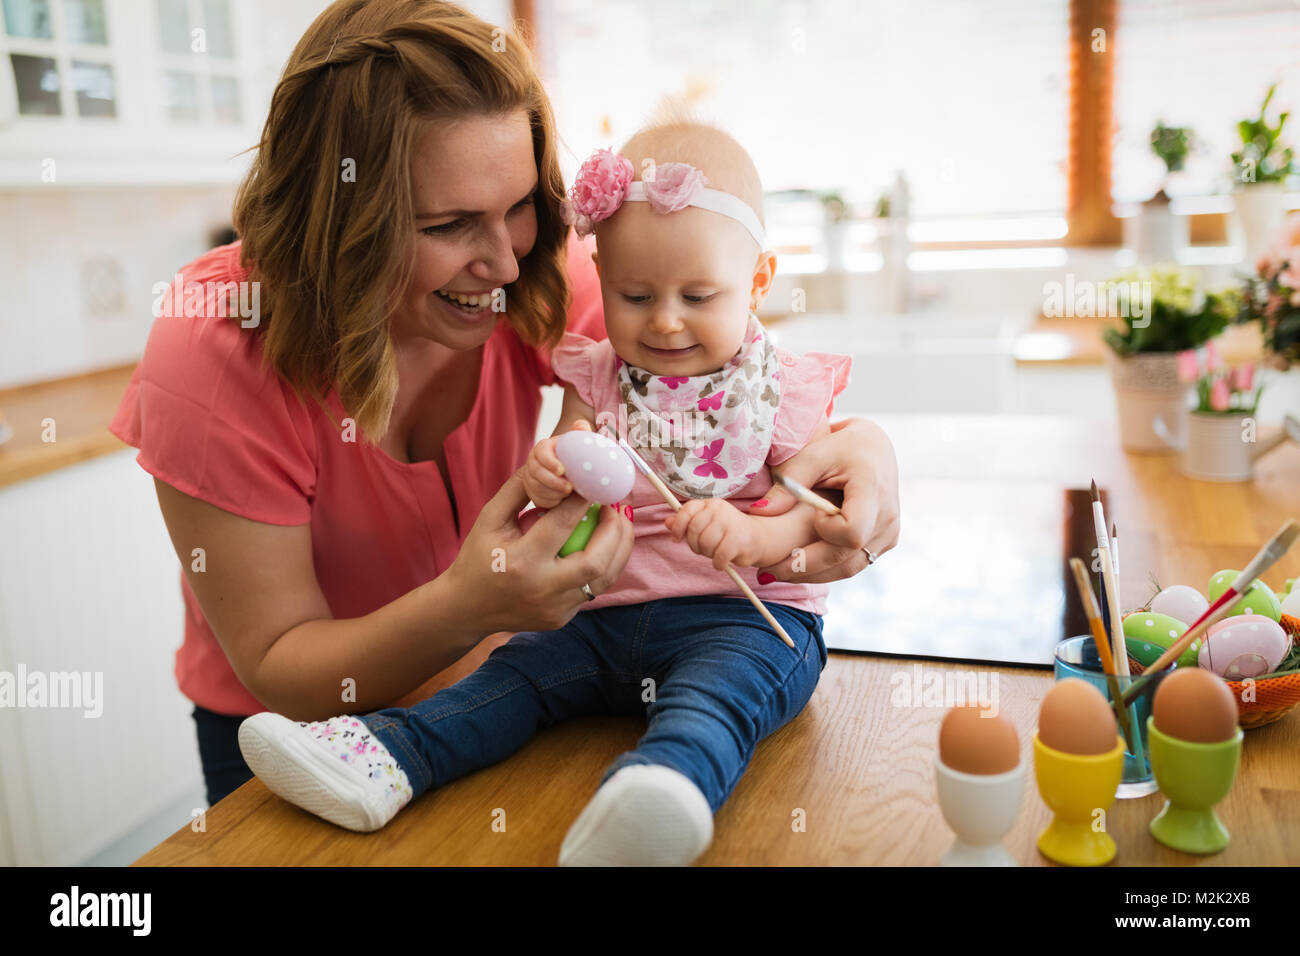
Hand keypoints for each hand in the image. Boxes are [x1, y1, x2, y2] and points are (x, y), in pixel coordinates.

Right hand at [447, 461, 633, 633]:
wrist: (466, 609)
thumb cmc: (477, 557)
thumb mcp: (489, 519)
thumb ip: (518, 490)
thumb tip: (553, 466)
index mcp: (521, 561)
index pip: (562, 524)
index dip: (584, 499)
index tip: (597, 481)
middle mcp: (542, 589)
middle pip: (595, 560)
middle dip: (614, 530)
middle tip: (616, 506)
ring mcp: (555, 609)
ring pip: (603, 579)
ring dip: (619, 549)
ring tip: (621, 523)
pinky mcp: (561, 619)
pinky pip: (592, 590)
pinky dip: (605, 566)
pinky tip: (608, 546)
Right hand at [523, 419, 592, 508]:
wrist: (572, 474)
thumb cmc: (576, 457)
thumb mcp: (579, 444)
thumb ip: (581, 433)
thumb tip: (581, 425)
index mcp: (544, 447)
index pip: (541, 452)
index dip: (550, 461)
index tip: (562, 470)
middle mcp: (534, 461)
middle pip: (535, 471)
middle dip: (552, 481)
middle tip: (569, 488)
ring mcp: (531, 477)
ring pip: (535, 486)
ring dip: (552, 492)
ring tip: (568, 495)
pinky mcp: (533, 492)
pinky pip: (537, 498)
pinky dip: (550, 501)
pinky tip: (561, 500)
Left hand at [663, 498, 759, 570]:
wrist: (760, 539)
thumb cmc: (729, 532)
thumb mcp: (708, 524)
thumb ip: (687, 523)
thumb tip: (667, 522)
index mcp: (711, 504)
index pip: (687, 510)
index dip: (678, 526)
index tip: (675, 539)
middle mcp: (720, 510)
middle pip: (693, 530)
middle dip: (695, 545)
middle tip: (704, 549)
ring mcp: (730, 523)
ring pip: (705, 545)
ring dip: (708, 554)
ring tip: (717, 552)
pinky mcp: (738, 540)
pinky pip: (718, 557)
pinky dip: (718, 564)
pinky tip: (723, 562)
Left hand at [748, 417, 899, 583]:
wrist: (874, 448)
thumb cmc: (840, 447)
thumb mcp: (813, 455)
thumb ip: (788, 483)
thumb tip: (759, 512)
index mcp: (873, 490)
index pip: (853, 532)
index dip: (828, 531)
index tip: (813, 515)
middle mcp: (887, 517)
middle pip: (846, 558)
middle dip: (804, 567)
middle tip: (766, 571)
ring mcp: (889, 533)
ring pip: (849, 568)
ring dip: (811, 574)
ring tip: (776, 572)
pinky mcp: (884, 543)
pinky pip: (853, 564)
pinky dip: (825, 569)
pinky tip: (797, 566)